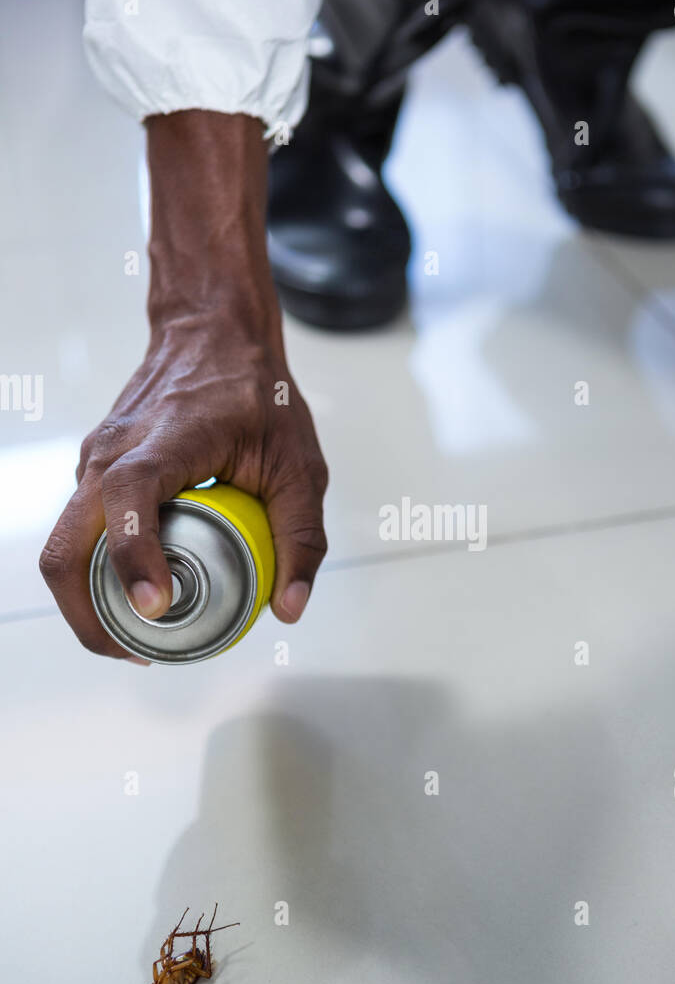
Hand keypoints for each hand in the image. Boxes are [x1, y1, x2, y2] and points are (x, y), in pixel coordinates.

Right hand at [40, 112, 327, 659]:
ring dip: (88, 601)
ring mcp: (94, 461)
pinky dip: (98, 573)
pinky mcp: (94, 471)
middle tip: (138, 652)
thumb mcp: (301, 464)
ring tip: (139, 637)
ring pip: (65, 546)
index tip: (155, 606)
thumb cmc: (258, 393)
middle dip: (89, 616)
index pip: (127, 500)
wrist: (212, 331)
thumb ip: (301, 537)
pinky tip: (141, 595)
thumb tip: (289, 610)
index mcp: (164, 441)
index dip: (132, 559)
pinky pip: (81, 533)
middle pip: (65, 548)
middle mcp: (113, 453)